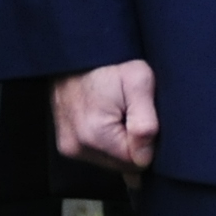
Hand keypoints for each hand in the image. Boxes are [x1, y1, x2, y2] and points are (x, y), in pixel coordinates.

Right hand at [54, 60, 160, 182]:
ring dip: (121, 143)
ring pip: (110, 160)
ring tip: (120, 111)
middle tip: (133, 111)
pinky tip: (110, 117)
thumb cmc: (111, 62)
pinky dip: (108, 141)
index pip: (136, 163)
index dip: (149, 143)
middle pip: (122, 165)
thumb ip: (145, 123)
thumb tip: (144, 159)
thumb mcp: (139, 81)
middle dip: (134, 144)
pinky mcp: (66, 143)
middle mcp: (77, 147)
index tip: (145, 117)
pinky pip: (97, 153)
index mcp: (95, 135)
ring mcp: (69, 147)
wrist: (79, 50)